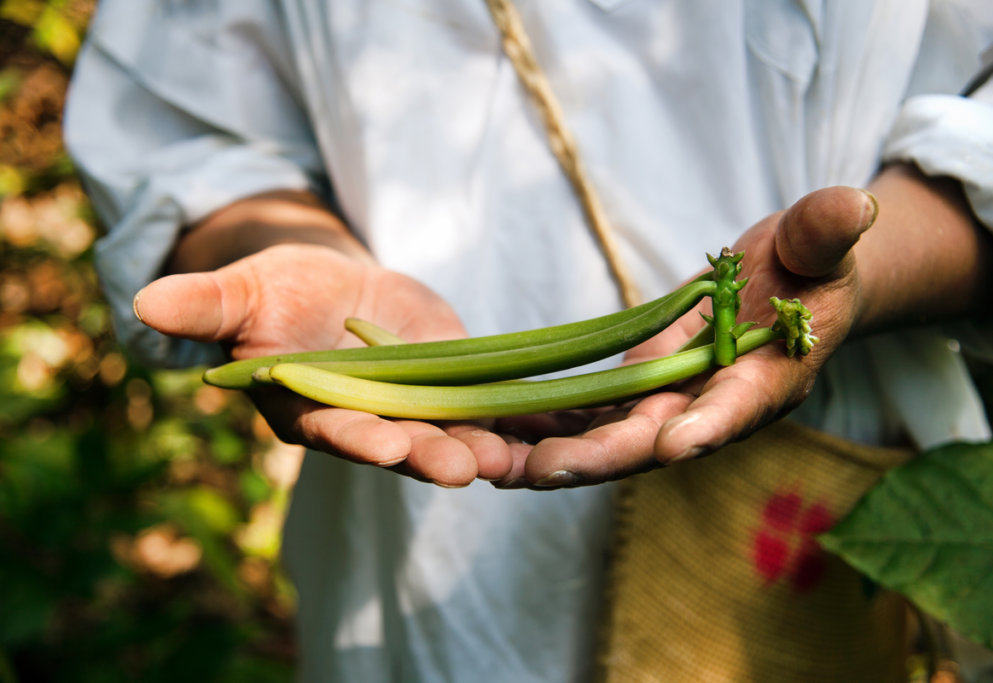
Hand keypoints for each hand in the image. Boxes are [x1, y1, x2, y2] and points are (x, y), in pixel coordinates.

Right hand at [134, 244, 514, 486]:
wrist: (333, 287)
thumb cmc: (277, 290)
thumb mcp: (243, 290)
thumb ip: (206, 305)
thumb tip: (143, 301)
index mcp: (311, 408)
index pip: (333, 427)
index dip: (357, 436)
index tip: (385, 445)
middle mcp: (366, 420)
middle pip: (400, 442)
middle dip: (430, 455)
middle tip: (466, 469)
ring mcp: (415, 406)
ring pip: (450, 431)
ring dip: (481, 446)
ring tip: (513, 456)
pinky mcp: (454, 383)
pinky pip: (487, 402)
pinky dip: (515, 414)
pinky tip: (550, 423)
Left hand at [494, 164, 992, 487]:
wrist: (788, 289)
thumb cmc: (811, 264)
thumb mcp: (822, 240)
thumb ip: (827, 231)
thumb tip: (851, 204)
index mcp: (770, 376)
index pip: (741, 403)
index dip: (711, 423)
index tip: (674, 445)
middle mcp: (716, 406)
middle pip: (658, 439)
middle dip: (602, 457)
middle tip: (541, 471)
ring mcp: (673, 405)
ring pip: (612, 439)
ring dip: (556, 456)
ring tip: (494, 466)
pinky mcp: (641, 393)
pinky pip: (591, 418)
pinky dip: (547, 429)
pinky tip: (498, 435)